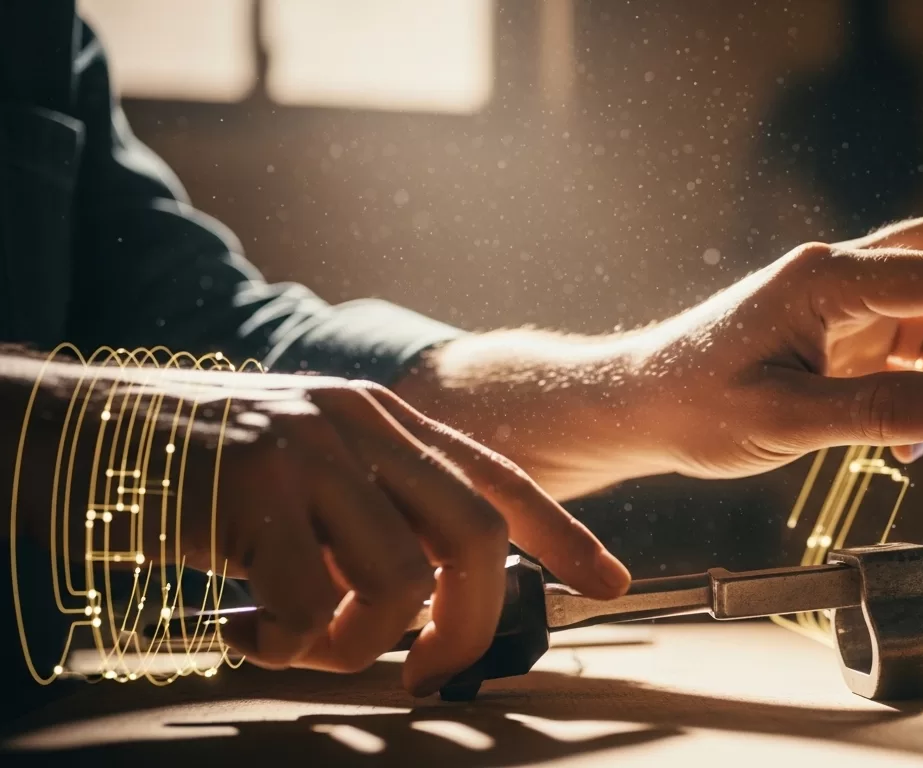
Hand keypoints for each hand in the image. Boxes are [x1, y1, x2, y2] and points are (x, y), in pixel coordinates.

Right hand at [3, 357, 629, 694]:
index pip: (498, 479)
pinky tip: (241, 630)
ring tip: (298, 644)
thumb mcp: (307, 468)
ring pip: (401, 582)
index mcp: (384, 419)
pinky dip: (288, 647)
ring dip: (359, 645)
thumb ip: (372, 514)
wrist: (78, 425)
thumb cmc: (201, 465)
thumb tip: (430, 603)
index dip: (564, 536)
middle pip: (475, 539)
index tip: (611, 585)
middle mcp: (360, 424)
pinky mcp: (250, 487)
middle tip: (430, 677)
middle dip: (469, 627)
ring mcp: (308, 450)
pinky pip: (310, 608)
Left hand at [400, 212, 922, 495]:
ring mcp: (838, 302)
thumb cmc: (697, 407)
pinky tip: (907, 439)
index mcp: (827, 280)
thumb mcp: (787, 422)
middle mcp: (838, 277)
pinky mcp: (835, 332)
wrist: (642, 407)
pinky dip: (922, 384)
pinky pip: (904, 343)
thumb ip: (878, 412)